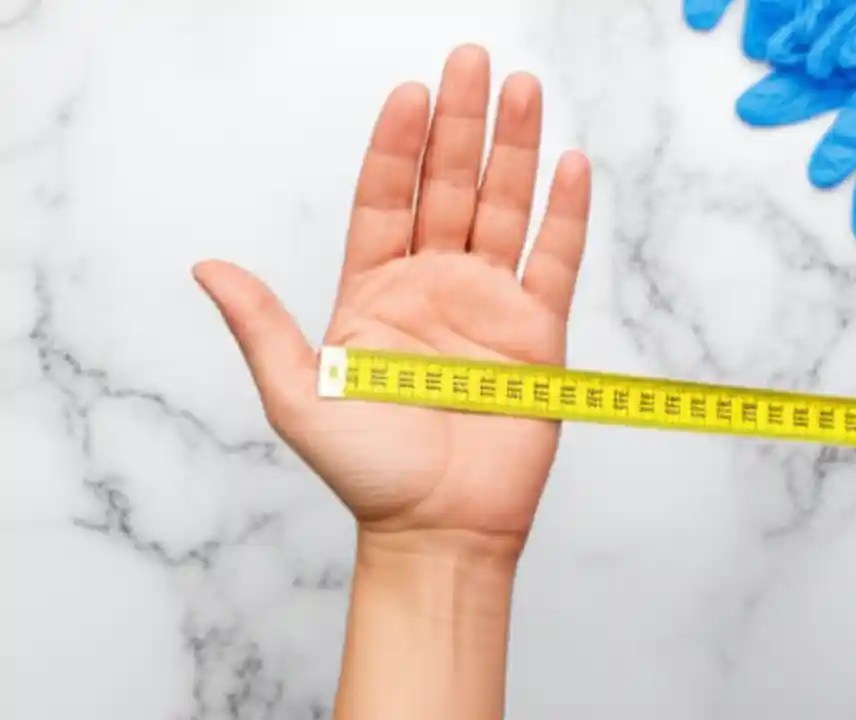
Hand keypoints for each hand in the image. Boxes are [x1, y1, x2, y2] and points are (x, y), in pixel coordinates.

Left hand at [194, 44, 591, 560]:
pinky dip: (565, 215)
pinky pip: (554, 261)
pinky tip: (569, 167)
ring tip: (524, 90)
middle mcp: (433, 286)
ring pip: (505, 210)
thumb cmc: (368, 471)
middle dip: (461, 123)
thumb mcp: (298, 395)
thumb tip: (208, 267)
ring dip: (516, 150)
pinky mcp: (537, 333)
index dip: (396, 146)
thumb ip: (262, 324)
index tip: (409, 93)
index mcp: (374, 292)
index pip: (386, 198)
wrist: (438, 527)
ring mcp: (489, 305)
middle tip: (471, 62)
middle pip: (450, 188)